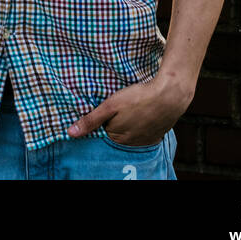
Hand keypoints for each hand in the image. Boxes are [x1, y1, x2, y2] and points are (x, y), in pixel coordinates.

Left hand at [66, 73, 191, 145]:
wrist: (170, 95)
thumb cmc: (138, 98)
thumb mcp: (110, 105)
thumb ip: (91, 119)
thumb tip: (70, 133)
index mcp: (117, 137)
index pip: (103, 130)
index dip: (103, 117)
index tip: (107, 107)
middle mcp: (131, 144)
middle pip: (117, 132)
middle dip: (116, 121)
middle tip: (122, 104)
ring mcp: (145, 140)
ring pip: (131, 132)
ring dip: (130, 123)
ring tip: (133, 107)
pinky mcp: (157, 135)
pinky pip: (145, 132)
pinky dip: (142, 124)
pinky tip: (144, 113)